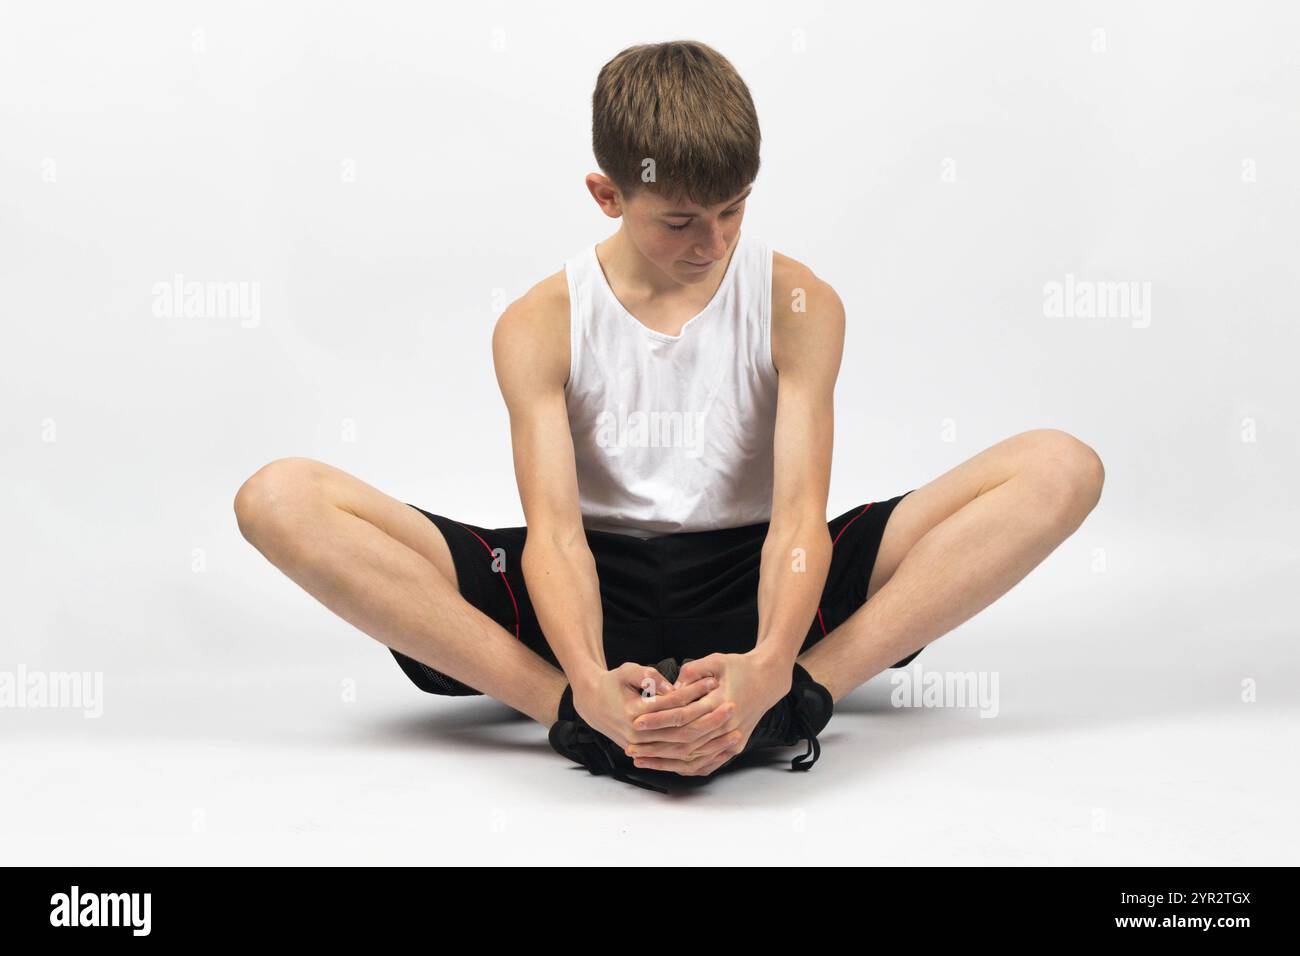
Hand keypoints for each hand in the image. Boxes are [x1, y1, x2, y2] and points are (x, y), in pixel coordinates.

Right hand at [570, 662, 719, 753]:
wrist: (594, 705)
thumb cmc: (613, 684)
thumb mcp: (626, 671)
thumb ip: (647, 676)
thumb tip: (671, 687)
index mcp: (634, 715)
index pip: (672, 706)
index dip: (694, 693)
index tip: (713, 682)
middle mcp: (640, 737)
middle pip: (682, 733)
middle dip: (709, 721)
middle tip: (731, 706)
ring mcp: (645, 749)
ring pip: (684, 751)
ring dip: (710, 743)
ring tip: (734, 731)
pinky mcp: (651, 755)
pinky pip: (680, 762)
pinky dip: (701, 757)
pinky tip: (720, 750)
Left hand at [623, 651, 792, 777]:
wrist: (769, 680)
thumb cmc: (740, 667)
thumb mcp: (717, 660)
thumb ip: (694, 670)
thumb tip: (672, 686)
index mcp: (721, 702)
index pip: (683, 715)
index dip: (658, 719)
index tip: (636, 721)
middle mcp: (727, 725)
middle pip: (685, 741)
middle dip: (655, 746)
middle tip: (630, 746)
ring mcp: (732, 739)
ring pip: (694, 757)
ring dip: (665, 761)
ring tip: (640, 760)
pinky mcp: (734, 747)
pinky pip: (707, 763)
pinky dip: (685, 767)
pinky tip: (665, 767)